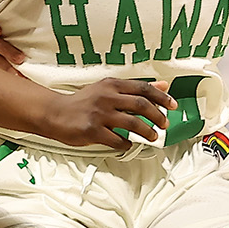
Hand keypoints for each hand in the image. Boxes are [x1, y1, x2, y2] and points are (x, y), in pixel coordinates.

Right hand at [41, 79, 175, 149]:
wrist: (55, 113)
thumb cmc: (83, 102)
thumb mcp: (108, 89)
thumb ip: (134, 88)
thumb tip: (162, 86)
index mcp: (111, 85)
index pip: (143, 88)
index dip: (161, 97)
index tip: (173, 105)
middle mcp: (107, 97)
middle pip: (141, 105)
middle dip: (158, 116)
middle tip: (164, 125)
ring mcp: (100, 114)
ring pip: (133, 123)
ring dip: (147, 132)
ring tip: (153, 137)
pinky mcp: (93, 131)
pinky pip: (117, 139)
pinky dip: (127, 143)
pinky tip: (129, 143)